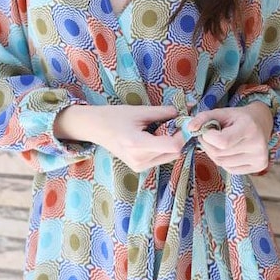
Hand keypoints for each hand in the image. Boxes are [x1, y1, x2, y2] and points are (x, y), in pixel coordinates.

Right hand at [54, 104, 184, 172]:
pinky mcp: (139, 168)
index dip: (182, 134)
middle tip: (175, 122)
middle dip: (179, 137)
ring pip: (170, 156)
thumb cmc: (115, 116)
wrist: (96, 128)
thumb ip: (163, 112)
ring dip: (172, 143)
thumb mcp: (139, 111)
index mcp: (138, 144)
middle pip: (174, 152)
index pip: (173, 146)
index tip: (184, 121)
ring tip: (162, 128)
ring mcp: (139, 166)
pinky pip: (161, 159)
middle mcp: (140, 160)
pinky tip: (155, 137)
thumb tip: (182, 112)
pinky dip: (164, 148)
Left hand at [188, 102, 273, 174]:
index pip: (222, 141)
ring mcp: (260, 158)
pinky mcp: (260, 167)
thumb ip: (203, 118)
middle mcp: (257, 145)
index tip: (206, 130)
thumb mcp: (222, 112)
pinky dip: (224, 161)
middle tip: (209, 136)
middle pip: (219, 154)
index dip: (208, 137)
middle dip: (208, 145)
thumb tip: (189, 129)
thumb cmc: (238, 117)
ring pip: (222, 163)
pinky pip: (230, 169)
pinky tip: (229, 151)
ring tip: (219, 143)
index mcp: (249, 128)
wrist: (261, 122)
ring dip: (214, 154)